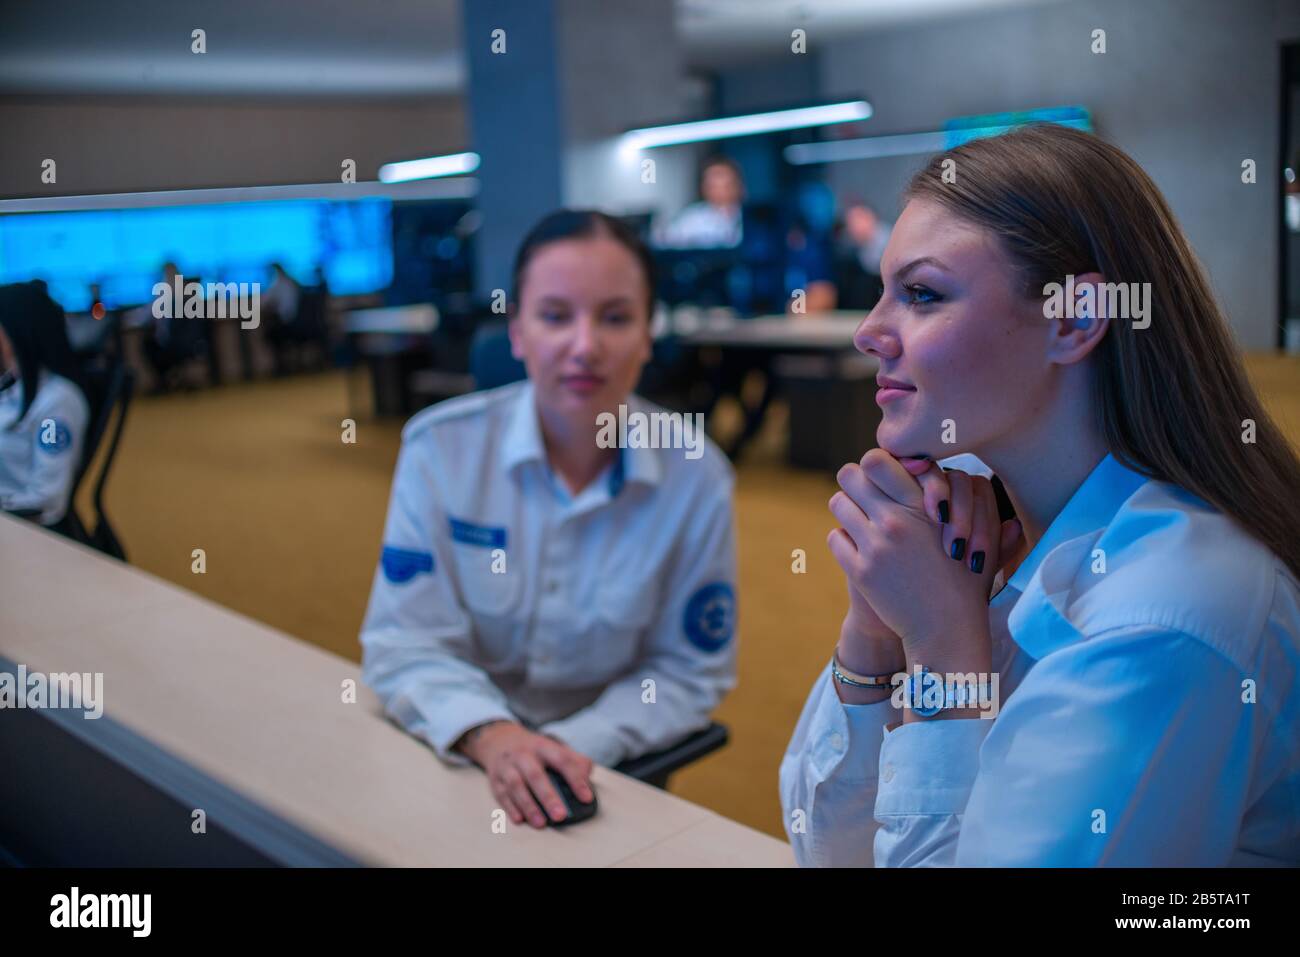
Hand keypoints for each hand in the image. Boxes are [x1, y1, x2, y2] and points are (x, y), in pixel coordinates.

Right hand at [456, 721, 593, 828]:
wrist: (500, 739)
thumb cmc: (534, 750)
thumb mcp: (554, 748)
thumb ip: (574, 761)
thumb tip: (587, 778)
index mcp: (543, 746)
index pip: (562, 760)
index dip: (575, 779)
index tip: (586, 798)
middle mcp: (523, 755)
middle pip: (535, 775)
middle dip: (548, 796)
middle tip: (560, 815)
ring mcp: (507, 766)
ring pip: (516, 786)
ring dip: (529, 806)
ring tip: (541, 823)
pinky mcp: (495, 779)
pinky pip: (501, 794)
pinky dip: (510, 808)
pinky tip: (520, 820)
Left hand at [827, 449, 1021, 662]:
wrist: (947, 627)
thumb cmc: (967, 576)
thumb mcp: (976, 528)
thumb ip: (959, 491)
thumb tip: (928, 461)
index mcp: (923, 505)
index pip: (876, 459)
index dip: (876, 464)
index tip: (883, 476)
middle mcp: (895, 521)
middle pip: (849, 475)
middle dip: (857, 482)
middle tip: (867, 495)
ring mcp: (875, 546)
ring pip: (837, 503)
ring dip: (849, 510)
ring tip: (863, 521)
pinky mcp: (860, 571)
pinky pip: (835, 537)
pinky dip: (845, 541)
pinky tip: (860, 548)